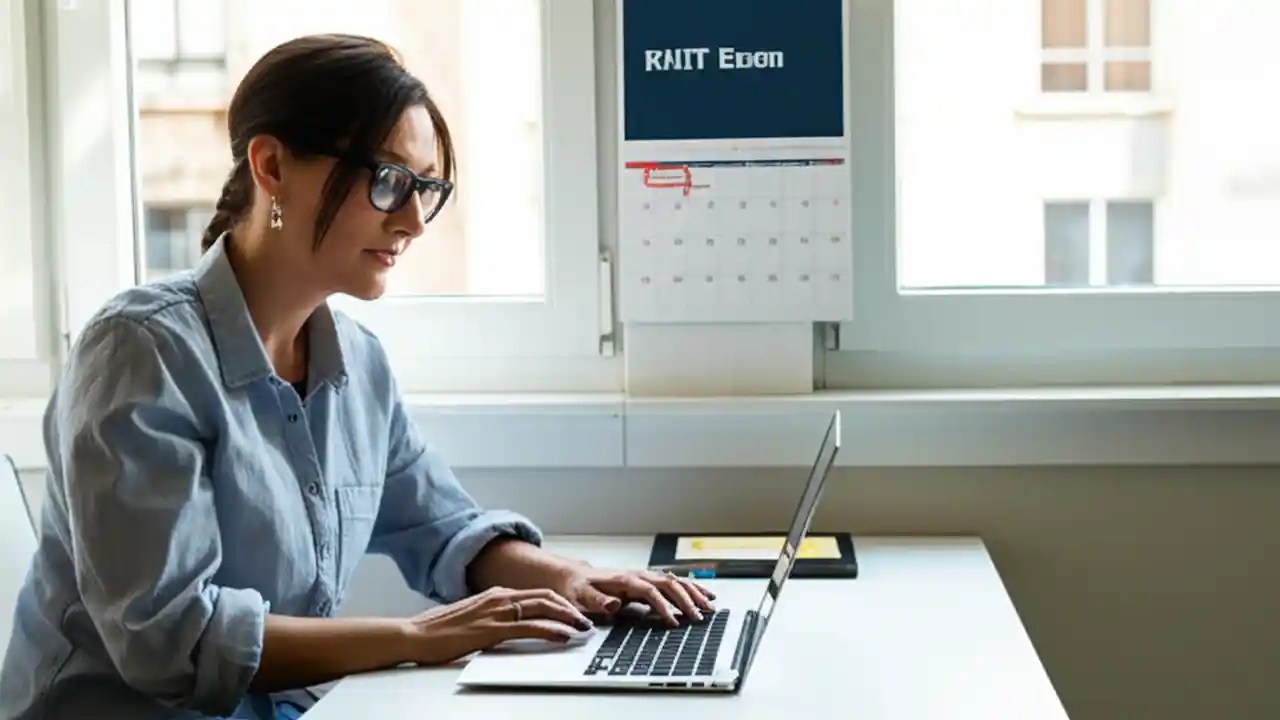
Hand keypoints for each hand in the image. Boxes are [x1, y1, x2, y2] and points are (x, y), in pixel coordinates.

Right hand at [400, 586, 592, 664]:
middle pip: (546, 596)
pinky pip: (530, 626)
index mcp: (495, 594)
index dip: (560, 602)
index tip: (574, 612)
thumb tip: (509, 627)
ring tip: (583, 628)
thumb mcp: (472, 618)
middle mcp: (499, 597)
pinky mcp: (492, 628)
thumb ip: (492, 618)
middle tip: (586, 620)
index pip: (536, 593)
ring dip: (567, 617)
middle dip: (570, 607)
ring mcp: (496, 611)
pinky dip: (551, 630)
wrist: (414, 635)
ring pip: (543, 607)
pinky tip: (563, 636)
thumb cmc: (438, 630)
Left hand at [553, 566, 716, 626]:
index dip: (663, 606)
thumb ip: (597, 601)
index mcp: (624, 580)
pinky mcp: (647, 581)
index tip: (675, 621)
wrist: (575, 576)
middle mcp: (638, 576)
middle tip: (699, 616)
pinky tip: (704, 595)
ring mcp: (644, 577)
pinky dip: (690, 588)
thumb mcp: (581, 596)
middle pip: (668, 584)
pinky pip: (673, 583)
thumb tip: (614, 605)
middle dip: (686, 600)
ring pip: (675, 581)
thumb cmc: (578, 588)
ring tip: (709, 606)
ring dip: (693, 593)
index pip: (650, 591)